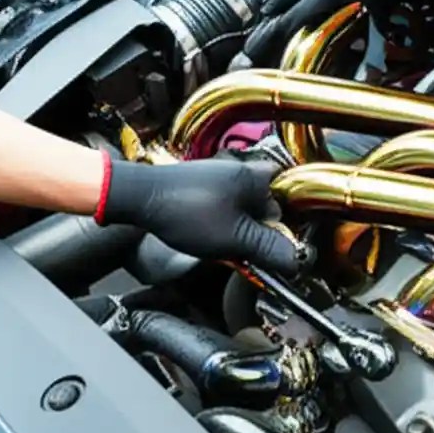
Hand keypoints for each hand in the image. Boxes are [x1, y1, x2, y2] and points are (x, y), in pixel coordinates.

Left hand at [97, 158, 300, 274]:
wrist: (137, 198)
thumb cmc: (184, 211)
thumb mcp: (235, 239)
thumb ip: (269, 250)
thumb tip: (297, 261)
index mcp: (256, 177)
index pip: (289, 200)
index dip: (287, 225)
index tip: (282, 245)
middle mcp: (241, 171)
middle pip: (268, 205)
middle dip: (263, 229)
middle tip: (254, 250)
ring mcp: (219, 175)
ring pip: (246, 208)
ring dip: (243, 229)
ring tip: (231, 247)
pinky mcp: (202, 184)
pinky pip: (226, 206)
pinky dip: (225, 223)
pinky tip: (213, 238)